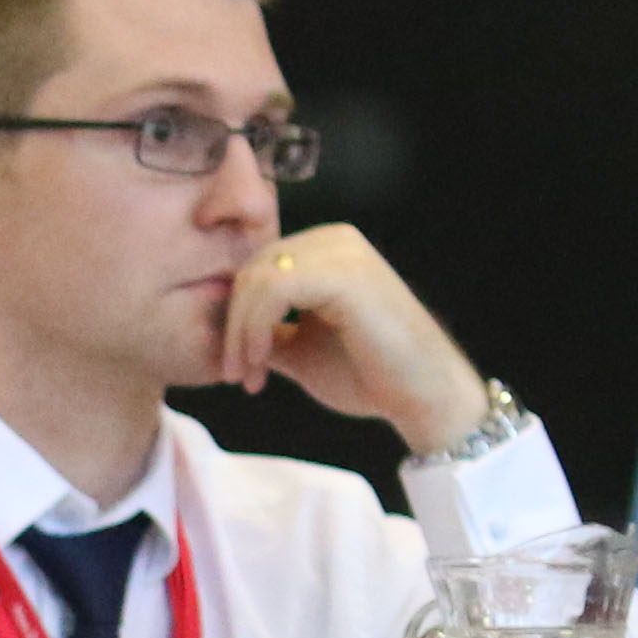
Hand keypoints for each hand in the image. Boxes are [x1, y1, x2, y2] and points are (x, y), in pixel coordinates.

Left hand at [221, 227, 491, 453]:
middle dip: (232, 327)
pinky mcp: (345, 273)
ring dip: (240, 334)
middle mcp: (334, 241)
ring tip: (247, 376)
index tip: (235, 369)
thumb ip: (263, 330)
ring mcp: (342, 252)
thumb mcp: (298, 348)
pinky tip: (260, 364)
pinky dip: (253, 330)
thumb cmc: (367, 374)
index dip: (234, 319)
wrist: (421, 396)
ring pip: (256, 281)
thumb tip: (217, 327)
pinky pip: (273, 291)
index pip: (254, 271)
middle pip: (250, 272)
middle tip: (235, 375)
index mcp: (325, 251)